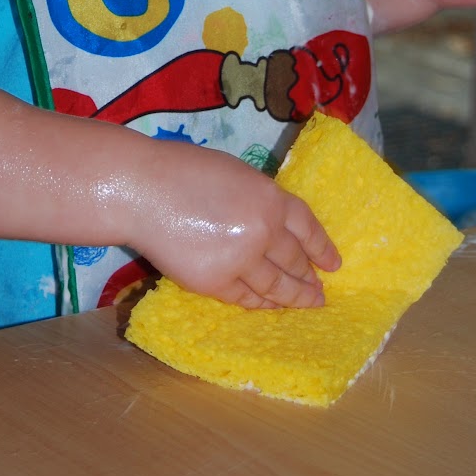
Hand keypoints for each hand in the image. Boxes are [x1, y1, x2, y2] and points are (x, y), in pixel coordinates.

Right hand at [128, 140, 339, 309]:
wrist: (141, 190)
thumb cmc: (182, 170)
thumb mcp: (235, 173)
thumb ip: (258, 199)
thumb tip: (271, 224)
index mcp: (271, 198)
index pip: (308, 228)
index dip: (323, 248)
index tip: (334, 265)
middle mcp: (265, 232)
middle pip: (294, 261)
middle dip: (309, 277)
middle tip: (319, 290)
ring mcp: (241, 260)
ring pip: (275, 286)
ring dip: (294, 297)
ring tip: (306, 304)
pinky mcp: (215, 282)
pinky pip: (245, 298)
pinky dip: (259, 304)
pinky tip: (268, 306)